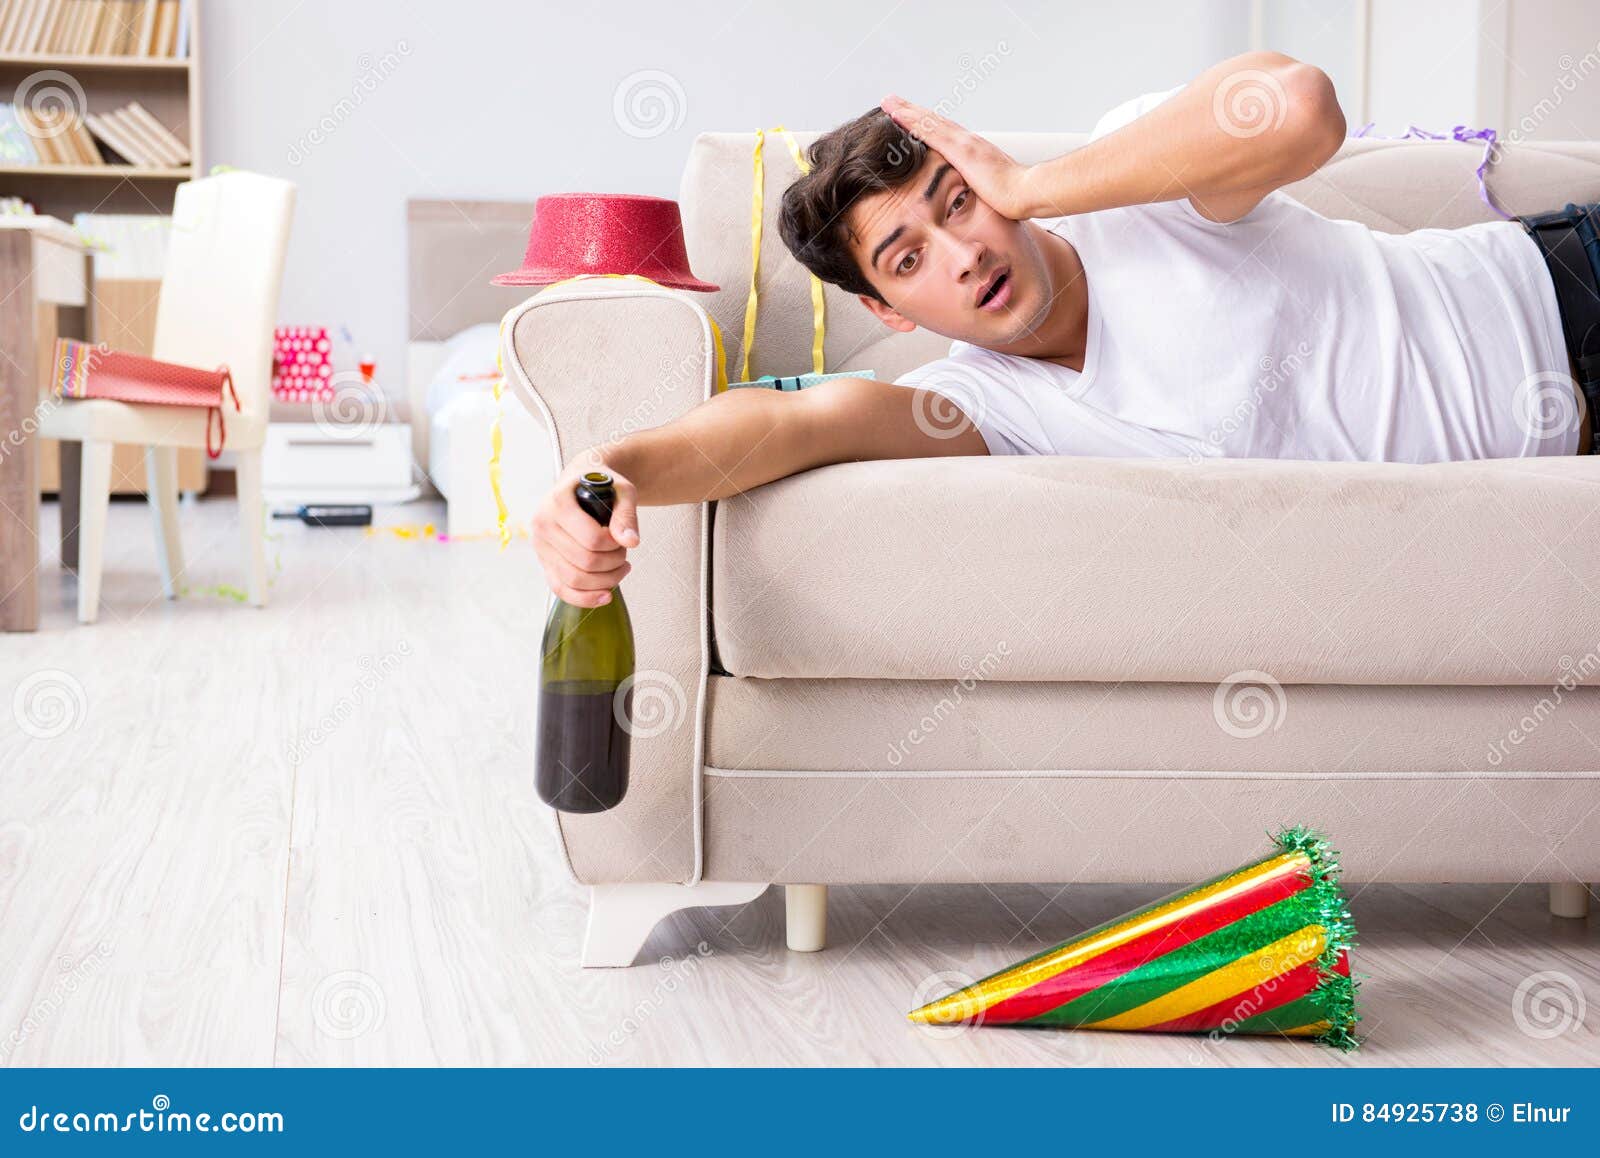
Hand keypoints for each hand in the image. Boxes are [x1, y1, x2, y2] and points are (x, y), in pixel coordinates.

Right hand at [531, 453, 638, 607]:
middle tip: (623, 554)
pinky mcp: (544, 562)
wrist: (581, 484)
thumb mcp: (622, 490)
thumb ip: (627, 514)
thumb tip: (631, 541)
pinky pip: (561, 589)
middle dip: (613, 564)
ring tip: (619, 568)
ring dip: (605, 581)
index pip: (592, 539)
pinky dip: (585, 598)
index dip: (615, 546)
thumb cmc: (601, 486)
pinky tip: (605, 595)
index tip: (622, 538)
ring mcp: (541, 546)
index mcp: (559, 502)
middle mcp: (543, 525)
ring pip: (574, 579)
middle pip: (584, 562)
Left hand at [880, 95, 1039, 219]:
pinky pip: (929, 131)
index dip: (927, 125)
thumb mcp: (993, 193)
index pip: (946, 134)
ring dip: (907, 111)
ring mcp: (964, 143)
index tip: (911, 118)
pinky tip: (896, 115)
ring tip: (888, 102)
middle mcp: (968, 142)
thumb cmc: (1015, 199)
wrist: (1027, 193)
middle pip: (935, 122)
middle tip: (892, 101)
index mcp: (975, 152)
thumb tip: (979, 200)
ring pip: (929, 121)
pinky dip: (912, 121)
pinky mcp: (959, 149)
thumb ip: (982, 191)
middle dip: (913, 111)